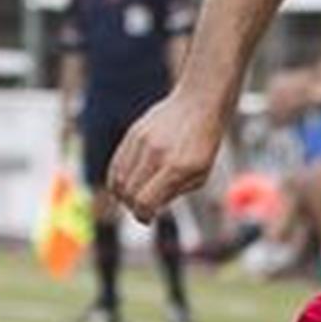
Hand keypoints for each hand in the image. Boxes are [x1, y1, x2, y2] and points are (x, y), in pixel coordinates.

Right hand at [107, 91, 225, 219]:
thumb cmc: (204, 142)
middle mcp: (156, 155)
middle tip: (142, 209)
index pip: (145, 202)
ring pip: (118, 180)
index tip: (147, 218)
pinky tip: (126, 184)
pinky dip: (117, 179)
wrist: (199, 103)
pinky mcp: (133, 134)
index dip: (143, 215)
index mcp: (177, 168)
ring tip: (134, 197)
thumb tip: (149, 209)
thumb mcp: (200, 174)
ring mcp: (142, 143)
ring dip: (123, 195)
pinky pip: (116, 164)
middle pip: (129, 193)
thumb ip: (174, 193)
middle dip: (133, 207)